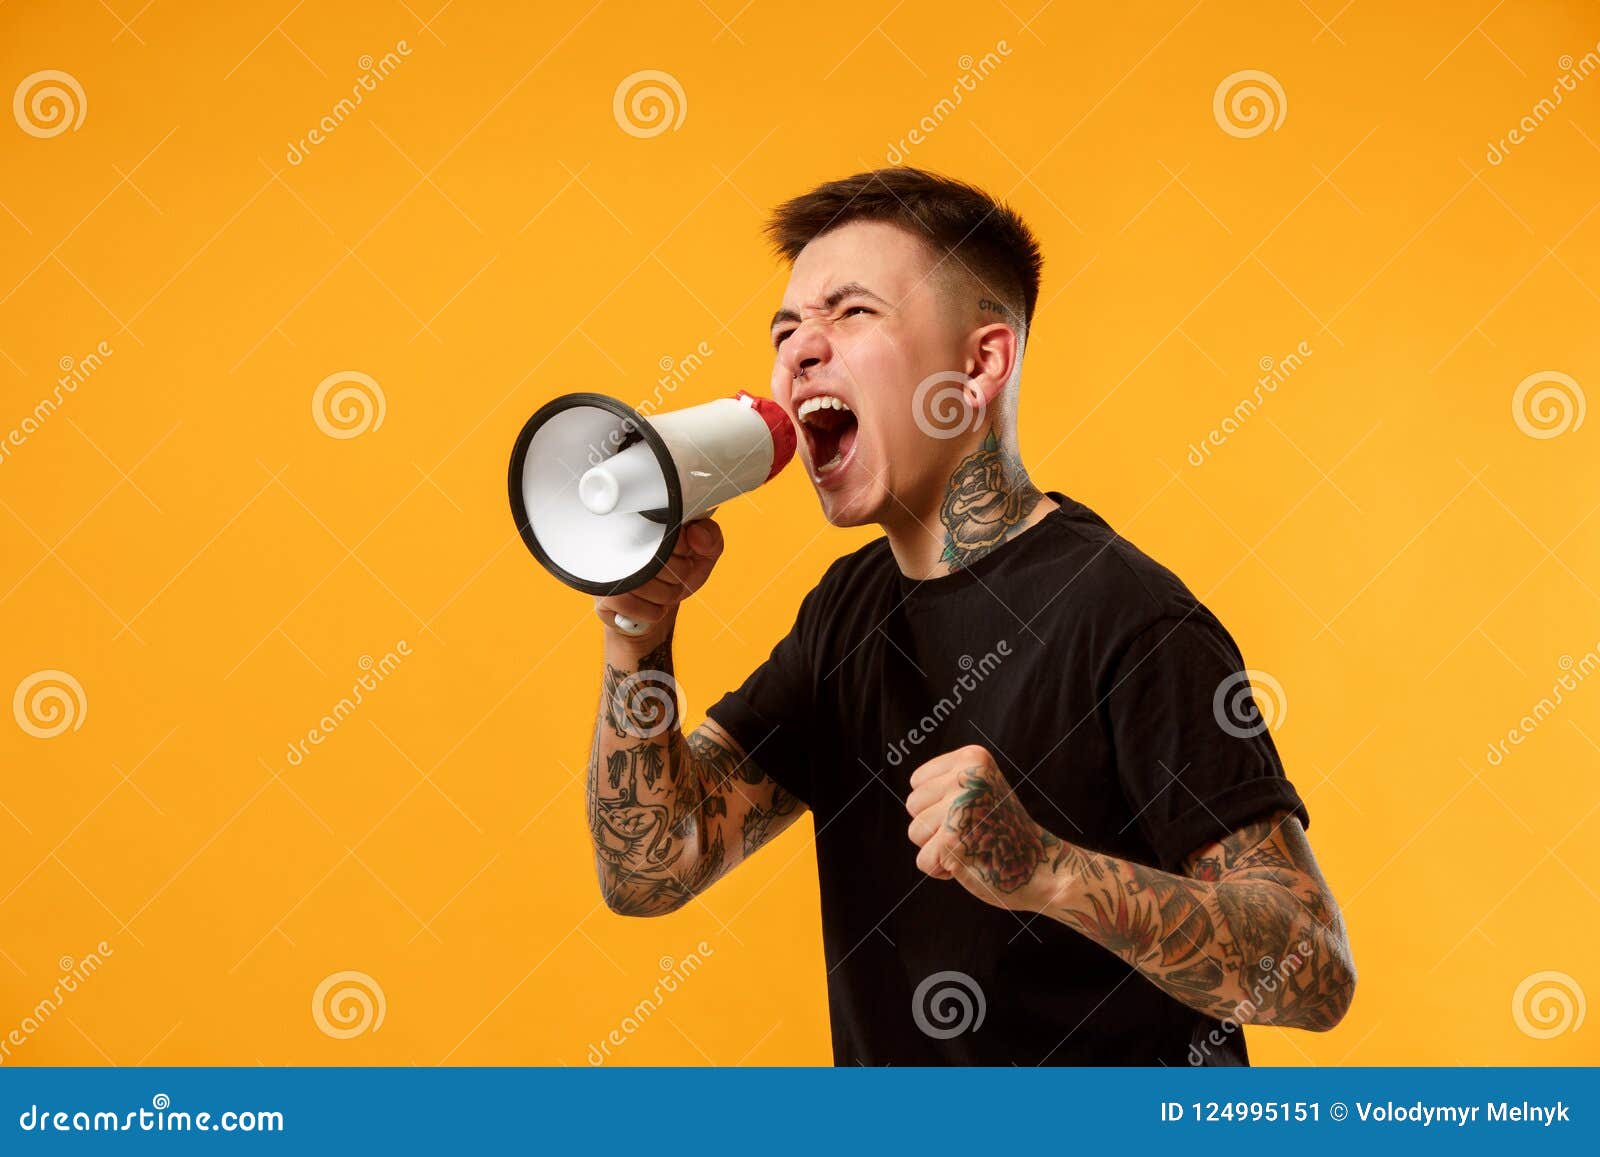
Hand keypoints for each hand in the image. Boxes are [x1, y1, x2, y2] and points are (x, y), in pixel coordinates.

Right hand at [594, 518, 723, 641]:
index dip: (684, 549)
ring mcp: (610, 566)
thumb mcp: (702, 556)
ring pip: (644, 583)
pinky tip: (653, 606)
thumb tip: (696, 534)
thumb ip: (711, 539)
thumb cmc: (675, 576)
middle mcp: (622, 538)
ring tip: (664, 591)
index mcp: (647, 521)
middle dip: (678, 577)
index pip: (668, 530)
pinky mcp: (602, 591)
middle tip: (674, 577)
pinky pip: (628, 603)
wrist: (651, 608)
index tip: (685, 556)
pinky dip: (650, 611)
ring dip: (665, 596)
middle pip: (658, 560)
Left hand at [904, 744, 1060, 910]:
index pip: (918, 781)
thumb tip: (913, 786)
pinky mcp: (952, 841)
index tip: (970, 811)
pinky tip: (969, 862)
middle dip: (935, 826)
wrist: (1039, 866)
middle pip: (913, 805)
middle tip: (972, 831)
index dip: (936, 803)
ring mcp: (960, 809)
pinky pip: (923, 861)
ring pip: (915, 832)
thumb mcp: (980, 787)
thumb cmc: (1003, 830)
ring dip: (938, 847)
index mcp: (972, 759)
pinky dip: (942, 870)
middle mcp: (967, 778)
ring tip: (971, 845)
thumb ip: (947, 780)